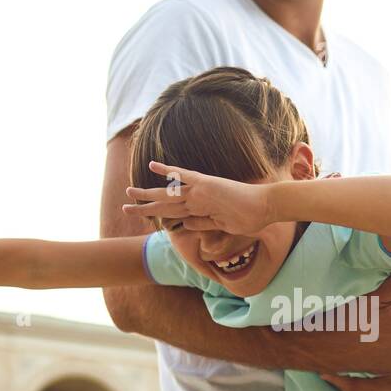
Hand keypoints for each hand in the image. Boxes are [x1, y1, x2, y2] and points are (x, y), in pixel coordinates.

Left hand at [123, 160, 274, 235]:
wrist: (265, 206)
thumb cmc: (250, 217)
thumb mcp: (222, 225)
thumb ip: (202, 224)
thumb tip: (184, 225)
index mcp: (201, 207)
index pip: (174, 212)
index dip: (157, 215)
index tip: (143, 216)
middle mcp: (197, 197)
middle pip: (166, 203)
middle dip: (145, 206)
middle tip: (125, 208)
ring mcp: (200, 190)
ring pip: (168, 194)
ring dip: (147, 195)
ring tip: (128, 193)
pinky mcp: (207, 184)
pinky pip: (184, 176)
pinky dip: (169, 170)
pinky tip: (153, 165)